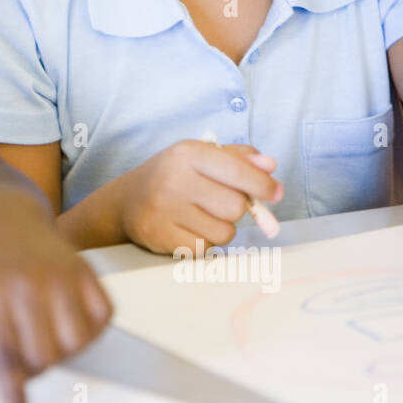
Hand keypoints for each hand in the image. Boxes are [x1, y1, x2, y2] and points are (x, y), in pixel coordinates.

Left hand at [0, 186, 111, 402]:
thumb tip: (17, 383)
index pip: (6, 357)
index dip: (14, 393)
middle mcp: (26, 286)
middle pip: (45, 357)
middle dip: (36, 364)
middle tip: (25, 347)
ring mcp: (58, 275)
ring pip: (77, 341)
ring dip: (65, 348)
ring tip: (46, 331)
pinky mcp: (83, 269)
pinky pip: (103, 317)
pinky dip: (91, 327)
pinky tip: (69, 316)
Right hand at [118, 140, 282, 254]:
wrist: (126, 201)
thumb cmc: (172, 176)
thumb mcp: (200, 155)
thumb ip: (238, 158)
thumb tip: (270, 166)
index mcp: (188, 153)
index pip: (238, 171)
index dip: (263, 185)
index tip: (276, 193)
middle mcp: (174, 179)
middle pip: (236, 206)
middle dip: (237, 208)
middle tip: (220, 203)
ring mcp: (165, 210)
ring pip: (224, 232)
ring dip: (221, 228)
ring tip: (201, 216)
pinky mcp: (161, 237)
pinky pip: (205, 249)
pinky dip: (203, 242)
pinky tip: (187, 229)